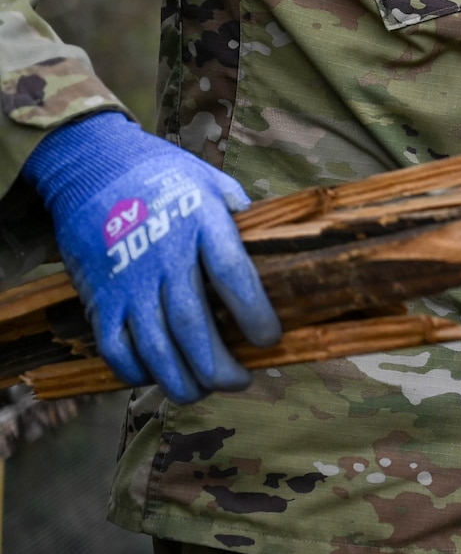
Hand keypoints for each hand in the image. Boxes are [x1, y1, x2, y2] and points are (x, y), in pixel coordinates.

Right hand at [23, 112, 281, 402]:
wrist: (92, 167)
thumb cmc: (163, 175)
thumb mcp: (211, 181)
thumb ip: (240, 213)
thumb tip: (270, 240)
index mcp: (201, 224)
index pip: (233, 274)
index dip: (254, 313)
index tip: (271, 340)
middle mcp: (164, 257)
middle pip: (192, 324)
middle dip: (218, 365)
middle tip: (240, 381)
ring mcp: (128, 281)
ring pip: (154, 346)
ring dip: (181, 379)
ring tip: (203, 391)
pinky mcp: (99, 298)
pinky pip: (114, 348)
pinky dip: (135, 371)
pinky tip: (156, 377)